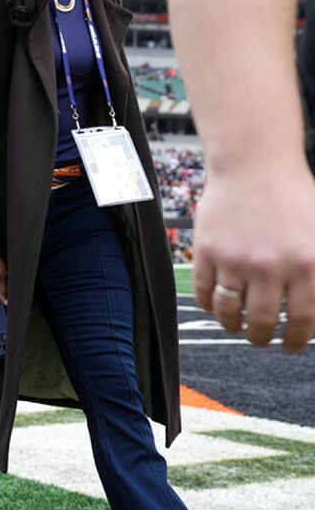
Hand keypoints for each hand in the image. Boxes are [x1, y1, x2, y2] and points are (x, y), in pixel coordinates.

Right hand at [192, 170, 314, 351]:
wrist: (255, 164)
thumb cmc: (293, 195)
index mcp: (308, 261)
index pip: (304, 319)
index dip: (297, 340)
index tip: (291, 345)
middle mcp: (271, 265)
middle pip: (263, 322)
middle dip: (262, 338)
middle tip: (262, 339)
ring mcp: (235, 259)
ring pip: (230, 312)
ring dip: (233, 326)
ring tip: (237, 327)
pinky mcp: (208, 252)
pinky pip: (204, 292)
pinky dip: (209, 306)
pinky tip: (216, 306)